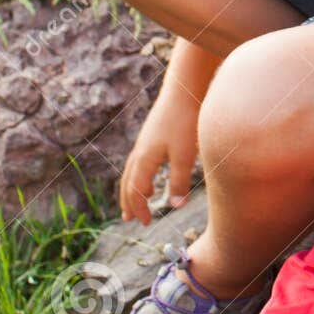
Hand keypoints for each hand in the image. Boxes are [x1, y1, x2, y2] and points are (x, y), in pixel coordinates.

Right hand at [119, 84, 200, 224]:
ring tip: (136, 200)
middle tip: (128, 218)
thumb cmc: (184, 122)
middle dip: (128, 201)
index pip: (136, 191)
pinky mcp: (151, 135)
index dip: (140, 208)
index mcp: (145, 159)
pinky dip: (139, 174)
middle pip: (128, 182)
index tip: (146, 223)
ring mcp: (144, 142)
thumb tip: (175, 207)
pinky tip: (150, 174)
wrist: (182, 90)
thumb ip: (179, 181)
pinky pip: (138, 161)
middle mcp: (139, 151)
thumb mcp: (185, 155)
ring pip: (131, 171)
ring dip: (131, 188)